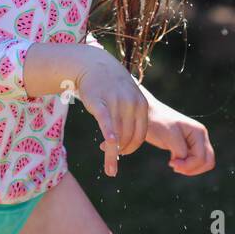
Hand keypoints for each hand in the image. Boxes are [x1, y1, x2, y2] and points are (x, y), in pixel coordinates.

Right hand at [73, 52, 148, 177]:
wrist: (93, 64)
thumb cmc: (111, 85)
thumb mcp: (127, 97)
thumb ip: (131, 117)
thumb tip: (128, 143)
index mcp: (141, 104)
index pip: (140, 134)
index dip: (132, 148)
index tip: (123, 153)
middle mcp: (131, 103)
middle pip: (128, 137)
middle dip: (122, 152)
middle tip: (113, 163)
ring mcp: (116, 102)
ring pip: (117, 135)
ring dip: (113, 154)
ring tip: (110, 169)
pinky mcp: (100, 102)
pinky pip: (106, 121)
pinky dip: (109, 133)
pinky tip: (110, 144)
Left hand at [143, 99, 214, 175]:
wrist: (147, 114)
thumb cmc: (157, 122)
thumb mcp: (169, 137)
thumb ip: (180, 151)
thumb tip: (184, 161)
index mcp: (199, 132)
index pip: (201, 158)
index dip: (188, 165)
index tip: (171, 163)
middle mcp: (200, 136)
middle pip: (208, 162)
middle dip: (192, 169)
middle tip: (175, 166)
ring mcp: (195, 141)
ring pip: (203, 163)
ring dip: (190, 168)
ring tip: (173, 164)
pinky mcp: (188, 146)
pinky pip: (194, 161)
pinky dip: (186, 165)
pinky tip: (173, 161)